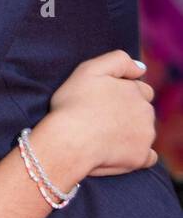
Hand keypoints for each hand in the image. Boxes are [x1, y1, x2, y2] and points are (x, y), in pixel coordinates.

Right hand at [47, 49, 156, 178]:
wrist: (68, 140)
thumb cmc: (73, 104)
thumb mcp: (89, 69)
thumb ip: (118, 60)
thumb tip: (141, 68)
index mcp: (136, 91)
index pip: (140, 90)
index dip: (122, 95)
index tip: (104, 103)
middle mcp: (146, 112)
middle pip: (143, 111)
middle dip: (128, 113)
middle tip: (100, 120)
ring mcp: (145, 136)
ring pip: (144, 132)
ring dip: (131, 132)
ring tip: (103, 136)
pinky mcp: (140, 157)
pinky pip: (148, 157)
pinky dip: (138, 154)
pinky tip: (119, 153)